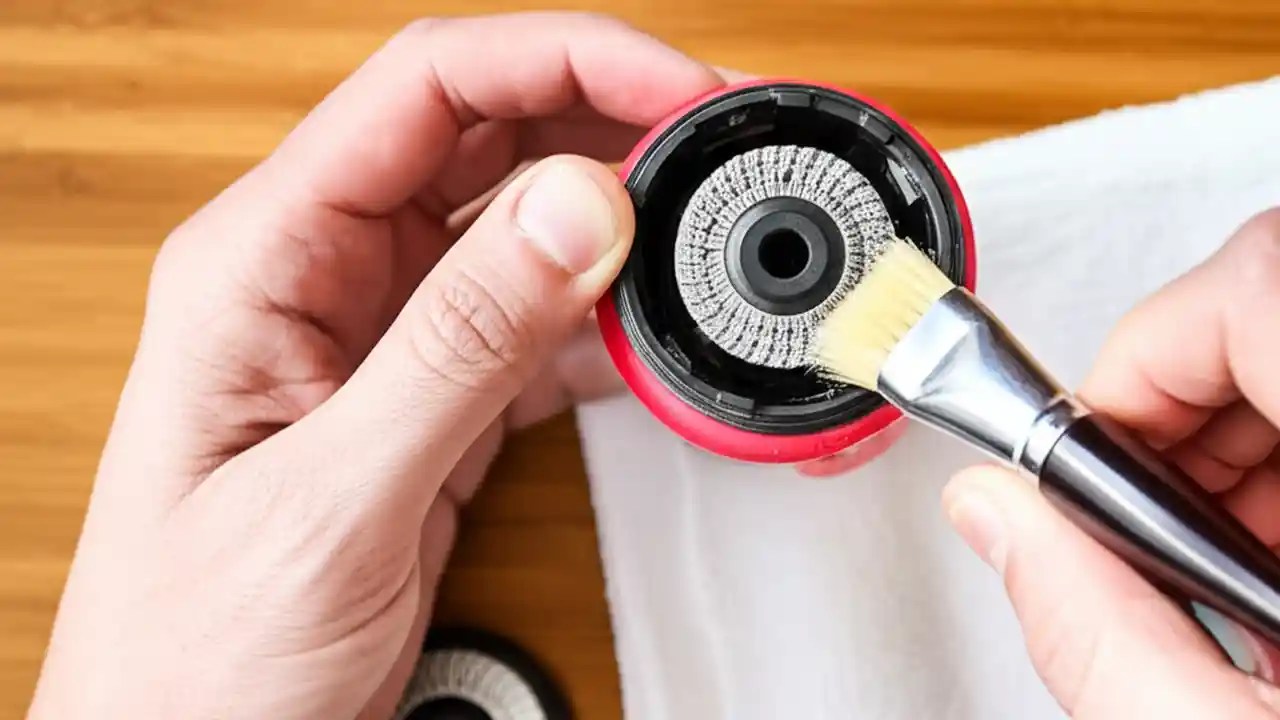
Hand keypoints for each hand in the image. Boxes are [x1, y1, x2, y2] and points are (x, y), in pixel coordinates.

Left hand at [26, 13, 722, 718]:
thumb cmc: (197, 653)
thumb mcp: (329, 496)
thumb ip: (457, 345)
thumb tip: (578, 209)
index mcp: (264, 259)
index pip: (427, 92)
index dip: (562, 59)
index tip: (673, 88)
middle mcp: (324, 277)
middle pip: (485, 139)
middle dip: (607, 123)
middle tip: (715, 153)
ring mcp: (382, 337)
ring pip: (520, 228)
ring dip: (615, 225)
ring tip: (702, 238)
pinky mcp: (429, 400)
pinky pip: (533, 324)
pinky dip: (601, 322)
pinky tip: (650, 336)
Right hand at [944, 211, 1279, 717]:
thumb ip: (1092, 626)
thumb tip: (998, 515)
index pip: (1260, 287)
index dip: (1150, 349)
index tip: (1100, 441)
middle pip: (1277, 304)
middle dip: (1181, 402)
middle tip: (1146, 511)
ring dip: (1238, 442)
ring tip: (1223, 559)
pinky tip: (1279, 561)